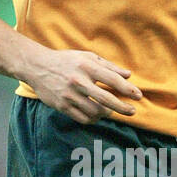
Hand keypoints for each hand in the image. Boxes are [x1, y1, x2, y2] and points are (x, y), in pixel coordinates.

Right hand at [27, 48, 142, 123]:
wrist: (37, 67)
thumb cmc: (66, 61)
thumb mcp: (87, 57)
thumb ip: (108, 66)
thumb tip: (128, 75)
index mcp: (86, 66)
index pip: (112, 79)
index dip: (128, 89)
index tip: (138, 96)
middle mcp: (78, 81)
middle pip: (106, 99)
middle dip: (122, 107)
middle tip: (132, 111)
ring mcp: (69, 95)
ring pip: (95, 111)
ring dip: (106, 113)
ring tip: (110, 111)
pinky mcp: (62, 106)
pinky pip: (82, 118)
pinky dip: (93, 119)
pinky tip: (97, 116)